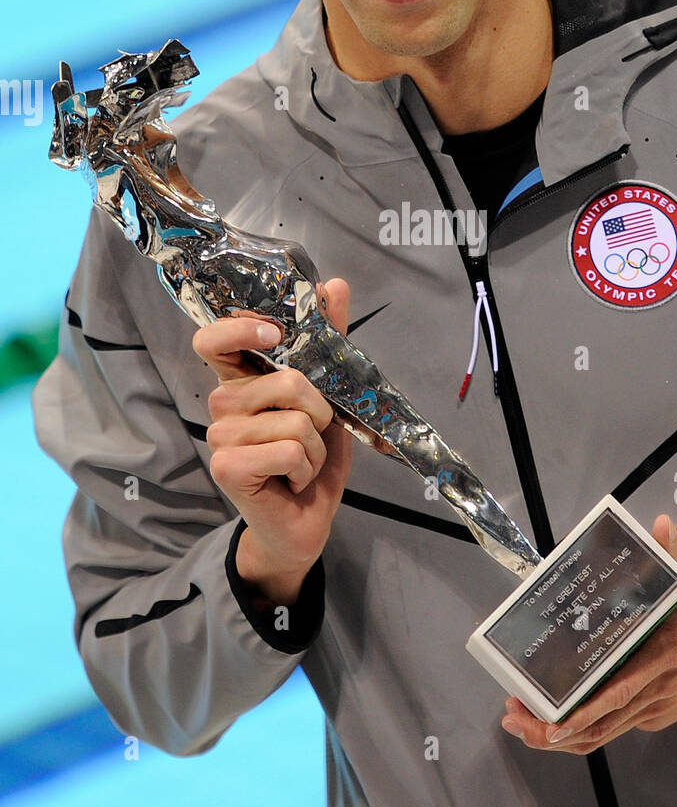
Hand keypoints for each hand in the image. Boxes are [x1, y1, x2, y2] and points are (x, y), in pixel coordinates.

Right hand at [192, 279, 353, 603]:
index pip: (213, 338)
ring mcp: (220, 435)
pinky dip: (306, 469)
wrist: (304, 521)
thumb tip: (333, 285)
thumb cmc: (310, 458)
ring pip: (295, 420)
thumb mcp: (328, 395)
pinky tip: (291, 482)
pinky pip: (290, 450)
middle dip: (319, 413)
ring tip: (300, 464)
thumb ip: (326, 341)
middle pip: (286, 380)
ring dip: (314, 448)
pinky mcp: (227, 467)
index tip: (277, 333)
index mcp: (240, 380)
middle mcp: (222, 403)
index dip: (242, 326)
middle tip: (308, 436)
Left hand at [501, 514, 676, 754]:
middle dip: (554, 728)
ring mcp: (661, 704)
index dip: (583, 711)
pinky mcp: (659, 708)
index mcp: (674, 652)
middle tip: (512, 717)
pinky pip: (615, 725)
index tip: (548, 720)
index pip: (621, 691)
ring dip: (562, 733)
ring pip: (605, 731)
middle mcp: (664, 687)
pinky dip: (583, 726)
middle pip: (602, 723)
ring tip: (520, 721)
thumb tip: (661, 528)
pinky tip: (554, 713)